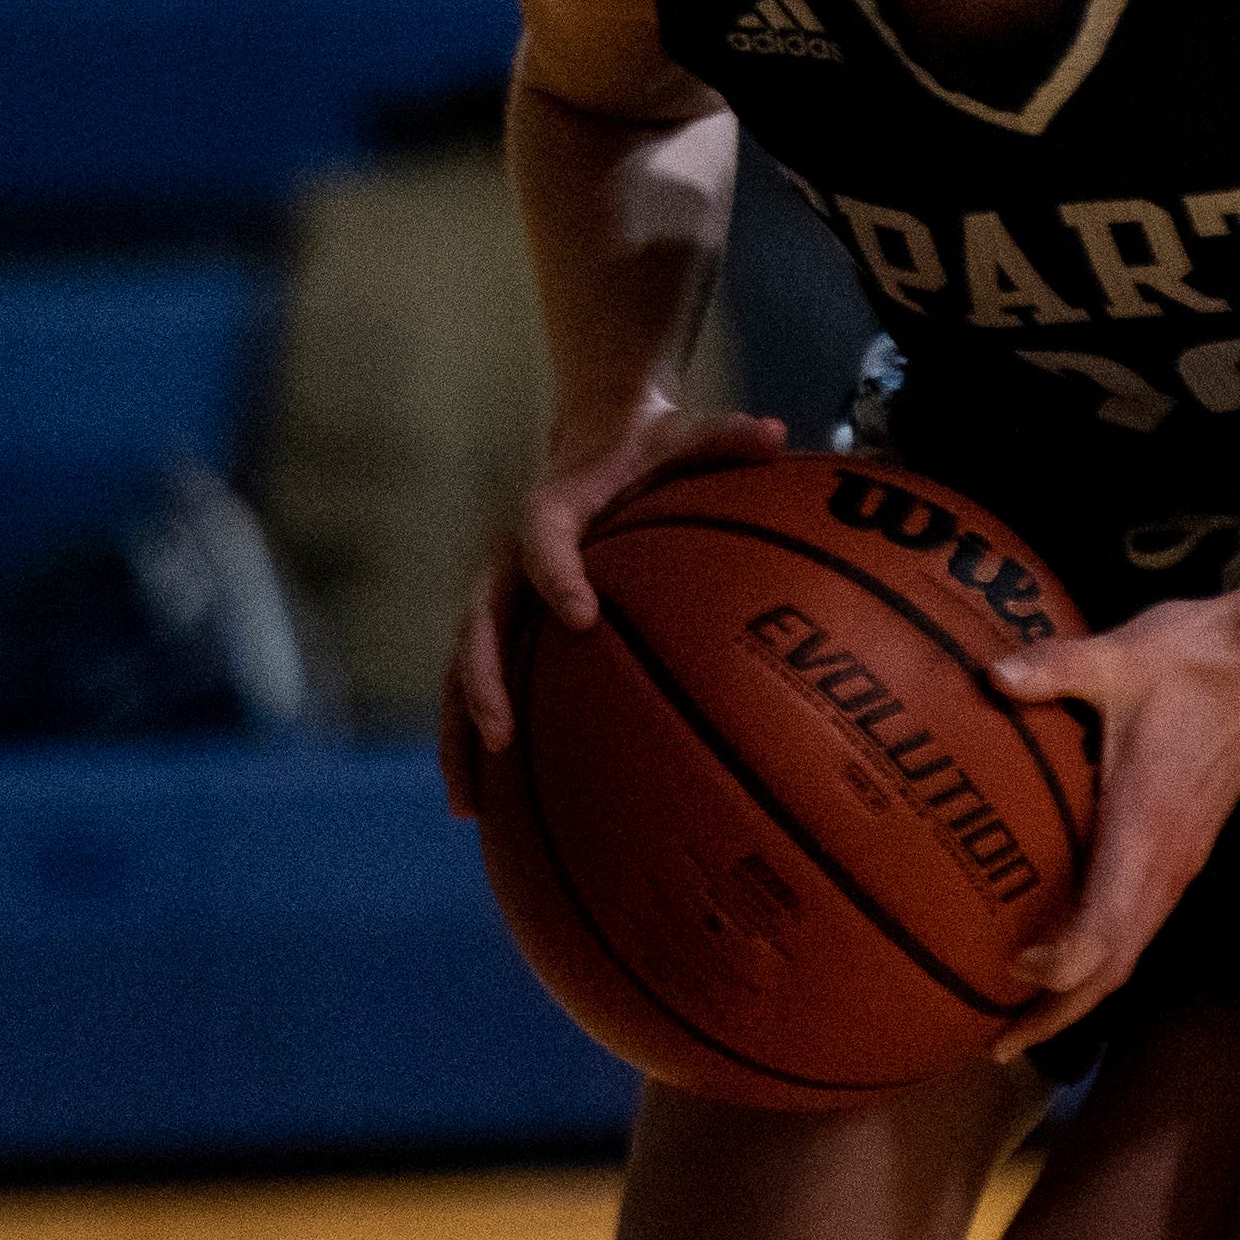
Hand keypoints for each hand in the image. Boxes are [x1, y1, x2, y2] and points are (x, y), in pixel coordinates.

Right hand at [434, 395, 791, 814]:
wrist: (594, 431)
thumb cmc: (649, 443)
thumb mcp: (687, 431)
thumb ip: (727, 436)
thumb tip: (780, 435)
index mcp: (554, 505)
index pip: (545, 536)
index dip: (557, 572)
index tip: (580, 615)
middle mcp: (512, 552)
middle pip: (481, 618)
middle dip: (484, 679)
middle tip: (501, 736)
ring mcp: (501, 591)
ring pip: (464, 665)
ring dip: (459, 732)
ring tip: (469, 805)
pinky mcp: (504, 620)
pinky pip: (478, 683)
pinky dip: (472, 741)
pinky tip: (483, 809)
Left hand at [975, 593, 1239, 1053]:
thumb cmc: (1190, 661)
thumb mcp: (1117, 656)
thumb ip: (1053, 668)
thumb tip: (989, 674)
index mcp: (1148, 829)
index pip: (1108, 928)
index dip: (1063, 967)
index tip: (1010, 970)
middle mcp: (1168, 862)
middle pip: (1115, 966)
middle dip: (1059, 1011)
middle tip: (997, 1044)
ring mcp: (1180, 862)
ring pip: (1129, 951)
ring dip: (1079, 991)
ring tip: (1019, 1016)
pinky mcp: (1183, 851)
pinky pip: (1138, 924)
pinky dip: (1098, 954)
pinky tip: (1060, 951)